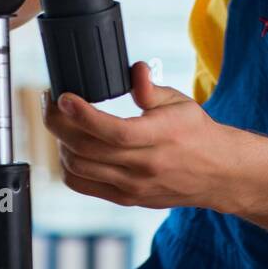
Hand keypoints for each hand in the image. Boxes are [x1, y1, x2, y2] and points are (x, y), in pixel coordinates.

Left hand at [43, 62, 240, 209]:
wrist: (217, 174)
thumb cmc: (196, 133)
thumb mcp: (180, 102)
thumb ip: (151, 89)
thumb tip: (136, 69)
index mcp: (160, 138)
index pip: (113, 131)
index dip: (82, 114)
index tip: (63, 97)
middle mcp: (144, 167)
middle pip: (86, 150)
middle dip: (59, 124)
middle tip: (50, 103)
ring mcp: (132, 187)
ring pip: (79, 168)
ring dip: (61, 143)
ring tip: (61, 122)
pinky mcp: (125, 199)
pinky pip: (83, 185)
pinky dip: (68, 165)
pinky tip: (70, 147)